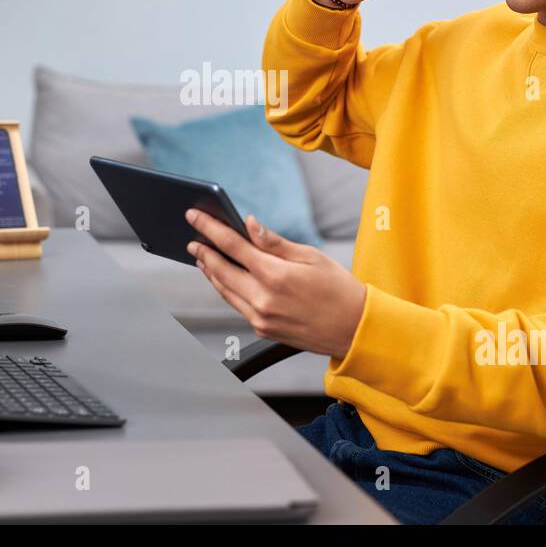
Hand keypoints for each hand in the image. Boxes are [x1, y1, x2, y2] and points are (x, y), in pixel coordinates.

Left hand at [184, 208, 366, 358]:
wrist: (354, 329)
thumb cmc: (338, 288)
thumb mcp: (310, 257)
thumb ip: (274, 242)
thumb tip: (249, 225)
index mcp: (276, 275)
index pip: (232, 246)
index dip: (209, 228)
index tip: (193, 216)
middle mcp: (263, 299)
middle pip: (221, 270)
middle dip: (203, 252)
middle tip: (191, 239)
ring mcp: (261, 317)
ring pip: (224, 290)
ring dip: (211, 271)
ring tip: (202, 256)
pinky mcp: (262, 330)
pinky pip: (236, 304)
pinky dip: (226, 288)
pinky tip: (223, 277)